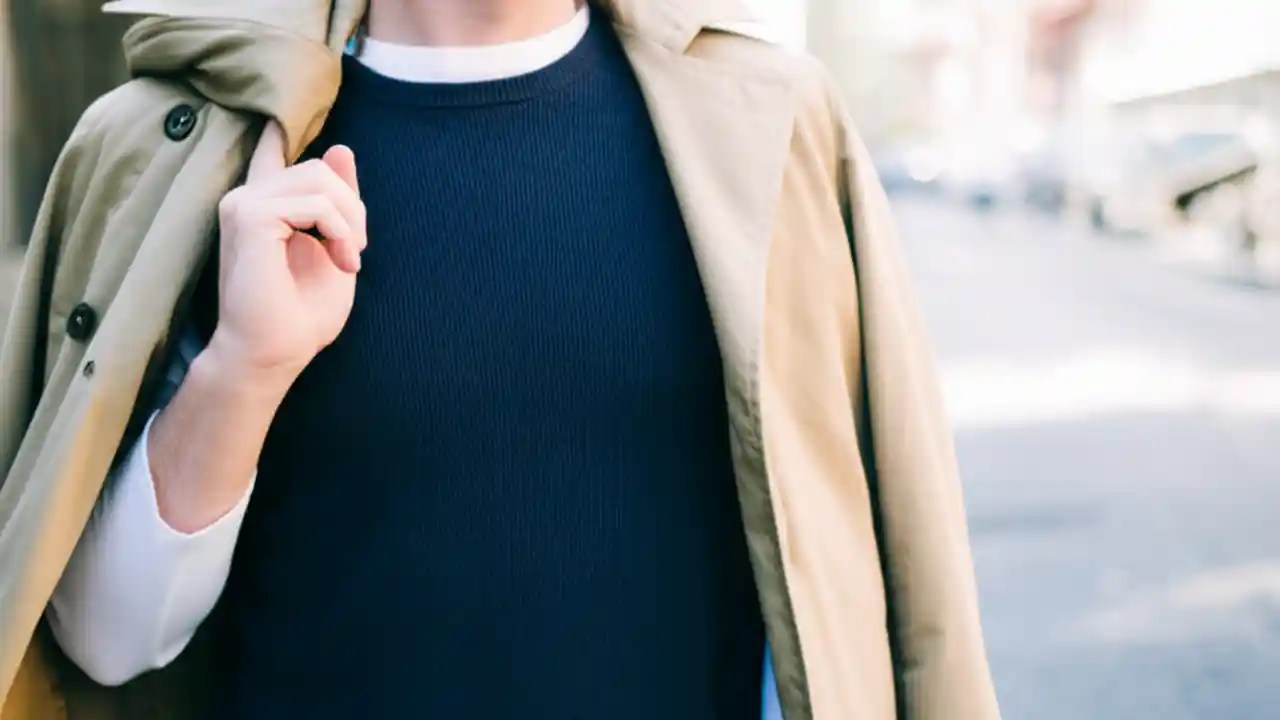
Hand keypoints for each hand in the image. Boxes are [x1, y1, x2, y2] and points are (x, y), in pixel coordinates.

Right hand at [206, 121, 366, 389]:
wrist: (272, 354)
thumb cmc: (300, 316)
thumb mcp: (334, 248)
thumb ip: (337, 201)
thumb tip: (340, 147)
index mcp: (264, 207)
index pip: (271, 153)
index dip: (282, 135)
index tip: (290, 129)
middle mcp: (247, 199)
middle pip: (320, 168)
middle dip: (353, 207)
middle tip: (356, 251)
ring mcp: (244, 204)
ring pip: (319, 179)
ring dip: (349, 221)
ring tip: (349, 259)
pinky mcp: (250, 217)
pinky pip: (314, 202)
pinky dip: (339, 230)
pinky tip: (340, 260)